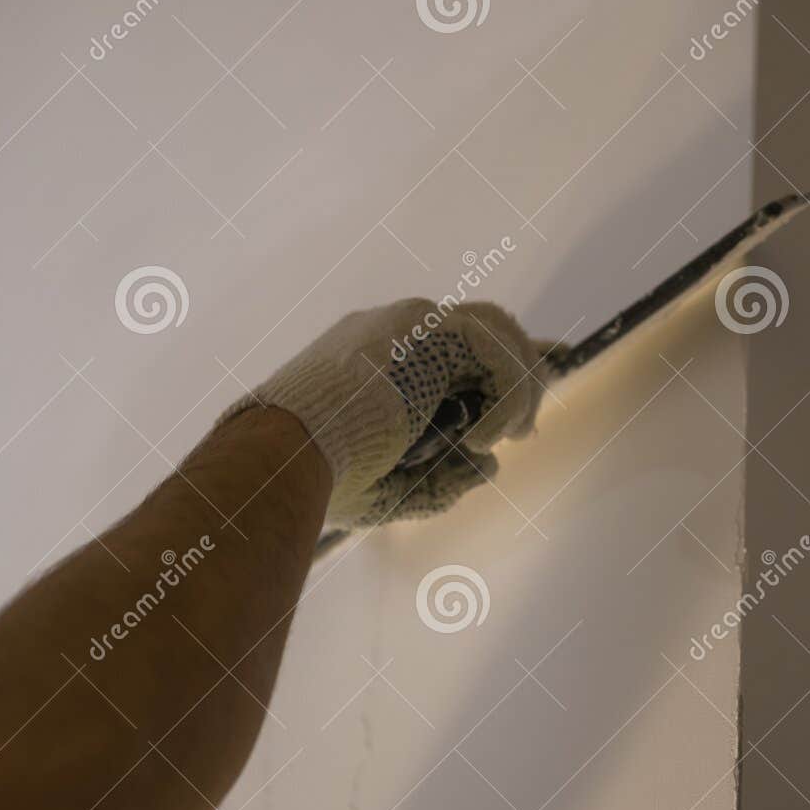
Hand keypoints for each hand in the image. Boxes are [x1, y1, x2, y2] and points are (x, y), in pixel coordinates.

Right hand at [231, 299, 545, 527]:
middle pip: (486, 330)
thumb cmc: (326, 478)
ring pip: (498, 332)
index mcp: (381, 357)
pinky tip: (480, 438)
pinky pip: (494, 350)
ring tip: (504, 437)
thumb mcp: (394, 485)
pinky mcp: (425, 327)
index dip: (497, 379)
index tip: (514, 421)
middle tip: (522, 433)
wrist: (287, 456)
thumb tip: (494, 464)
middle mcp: (398, 331)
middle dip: (519, 377)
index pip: (456, 349)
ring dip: (515, 389)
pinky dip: (504, 396)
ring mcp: (411, 323)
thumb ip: (445, 474)